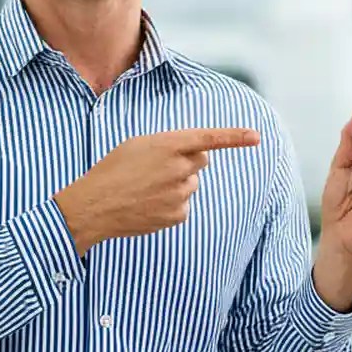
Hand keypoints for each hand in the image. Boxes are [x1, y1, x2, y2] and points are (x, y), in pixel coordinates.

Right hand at [53, 127, 260, 254]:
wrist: (95, 206)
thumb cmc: (113, 170)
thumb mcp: (139, 145)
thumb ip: (171, 145)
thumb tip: (197, 157)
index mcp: (168, 145)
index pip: (209, 138)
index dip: (235, 137)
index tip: (257, 137)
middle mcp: (178, 168)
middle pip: (200, 161)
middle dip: (187, 162)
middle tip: (157, 168)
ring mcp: (180, 193)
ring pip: (191, 184)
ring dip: (176, 183)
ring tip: (147, 188)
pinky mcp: (178, 215)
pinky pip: (184, 205)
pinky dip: (171, 204)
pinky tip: (149, 204)